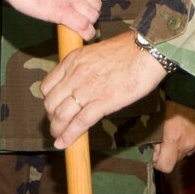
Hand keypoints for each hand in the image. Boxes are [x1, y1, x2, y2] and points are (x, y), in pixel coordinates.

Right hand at [0, 0, 100, 38]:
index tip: (82, 2)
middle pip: (96, 3)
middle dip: (89, 11)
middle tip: (80, 16)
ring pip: (92, 16)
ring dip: (88, 22)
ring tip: (80, 26)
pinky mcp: (61, 11)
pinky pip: (83, 26)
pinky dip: (86, 33)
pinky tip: (84, 35)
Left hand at [41, 32, 166, 148]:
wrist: (147, 51)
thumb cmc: (128, 50)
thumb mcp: (95, 52)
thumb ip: (83, 67)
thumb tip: (81, 83)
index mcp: (73, 60)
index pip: (47, 86)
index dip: (48, 101)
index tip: (54, 108)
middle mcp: (75, 74)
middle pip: (51, 103)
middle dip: (51, 118)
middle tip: (57, 125)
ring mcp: (88, 89)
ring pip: (61, 115)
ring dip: (57, 129)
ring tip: (59, 137)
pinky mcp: (103, 102)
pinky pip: (80, 122)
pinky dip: (69, 136)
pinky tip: (64, 143)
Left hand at [153, 101, 194, 172]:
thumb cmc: (176, 98)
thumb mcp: (159, 115)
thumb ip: (154, 137)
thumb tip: (152, 153)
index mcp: (174, 139)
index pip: (166, 167)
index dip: (159, 163)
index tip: (157, 156)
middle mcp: (188, 144)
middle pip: (177, 159)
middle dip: (171, 151)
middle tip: (167, 136)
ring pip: (187, 151)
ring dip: (183, 144)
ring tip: (180, 128)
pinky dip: (194, 138)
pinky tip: (191, 126)